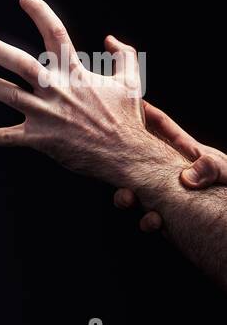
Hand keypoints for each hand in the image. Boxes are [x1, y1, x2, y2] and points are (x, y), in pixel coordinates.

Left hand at [0, 0, 168, 186]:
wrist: (128, 156)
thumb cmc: (128, 119)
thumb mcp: (131, 81)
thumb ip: (123, 55)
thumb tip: (109, 38)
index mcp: (76, 74)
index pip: (56, 35)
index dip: (40, 14)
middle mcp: (57, 91)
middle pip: (23, 65)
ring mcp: (47, 115)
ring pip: (8, 95)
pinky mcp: (40, 139)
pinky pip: (7, 137)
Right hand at [113, 101, 226, 231]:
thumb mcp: (226, 171)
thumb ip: (210, 167)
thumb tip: (185, 177)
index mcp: (186, 151)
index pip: (161, 125)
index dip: (143, 112)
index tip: (125, 102)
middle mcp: (173, 172)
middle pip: (138, 159)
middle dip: (121, 160)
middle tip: (111, 162)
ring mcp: (171, 195)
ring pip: (138, 192)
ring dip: (126, 196)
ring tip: (128, 198)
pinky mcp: (174, 219)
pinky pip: (151, 219)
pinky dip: (148, 222)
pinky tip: (154, 222)